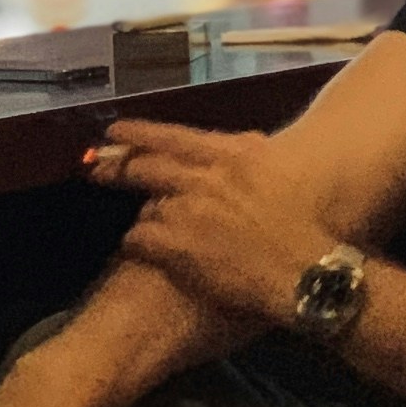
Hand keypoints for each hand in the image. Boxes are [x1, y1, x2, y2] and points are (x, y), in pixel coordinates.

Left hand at [89, 120, 322, 324]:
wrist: (307, 273)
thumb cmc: (304, 227)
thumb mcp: (278, 175)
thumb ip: (249, 157)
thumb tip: (234, 145)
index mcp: (232, 155)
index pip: (173, 136)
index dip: (137, 133)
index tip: (113, 133)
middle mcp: (205, 177)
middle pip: (146, 167)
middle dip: (118, 169)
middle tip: (98, 172)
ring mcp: (187, 211)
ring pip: (147, 207)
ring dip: (146, 216)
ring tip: (146, 229)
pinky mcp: (175, 246)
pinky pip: (139, 239)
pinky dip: (137, 244)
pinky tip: (140, 253)